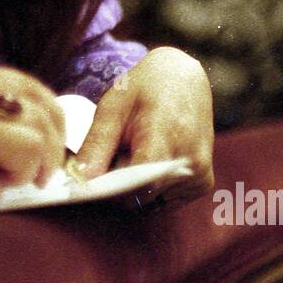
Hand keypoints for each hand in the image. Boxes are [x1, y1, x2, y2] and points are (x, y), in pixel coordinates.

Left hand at [74, 46, 214, 201]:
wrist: (183, 78)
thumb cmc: (144, 89)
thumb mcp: (112, 109)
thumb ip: (96, 146)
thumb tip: (79, 182)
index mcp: (166, 138)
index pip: (135, 185)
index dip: (108, 187)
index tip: (90, 181)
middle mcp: (190, 162)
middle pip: (139, 197)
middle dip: (118, 187)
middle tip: (113, 157)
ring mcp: (199, 175)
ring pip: (150, 203)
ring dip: (135, 189)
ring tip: (135, 155)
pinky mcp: (203, 183)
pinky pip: (164, 202)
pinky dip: (151, 190)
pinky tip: (149, 162)